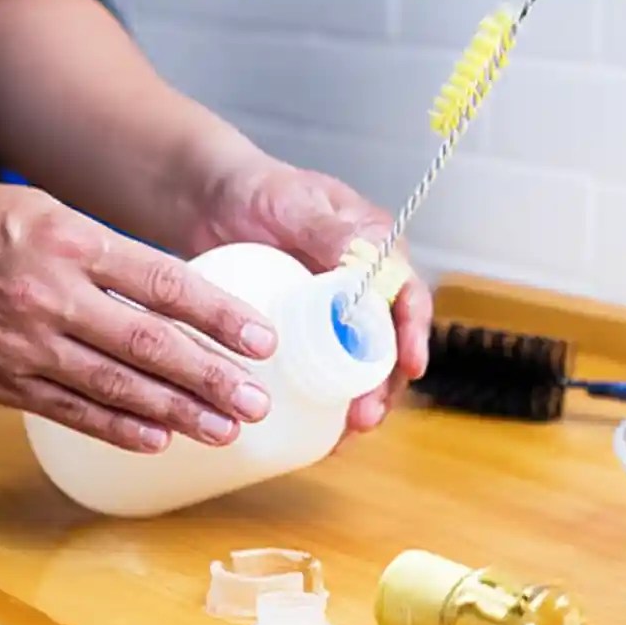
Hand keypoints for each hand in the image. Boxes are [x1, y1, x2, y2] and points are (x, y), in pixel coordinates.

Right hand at [0, 179, 279, 452]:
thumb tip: (179, 296)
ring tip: (224, 430)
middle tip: (256, 403)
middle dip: (212, 378)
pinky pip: (70, 411)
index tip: (261, 341)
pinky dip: (118, 428)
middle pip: (150, 345)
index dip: (220, 316)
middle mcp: (50, 295)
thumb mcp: (46, 212)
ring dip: (177, 413)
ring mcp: (22, 344)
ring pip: (116, 387)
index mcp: (70, 241)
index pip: (165, 284)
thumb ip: (108, 254)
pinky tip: (158, 440)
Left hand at [181, 152, 432, 431]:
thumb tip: (366, 263)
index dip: (414, 333)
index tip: (411, 365)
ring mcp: (333, 314)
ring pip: (359, 366)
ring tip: (344, 433)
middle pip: (389, 343)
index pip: (408, 295)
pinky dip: (322, 402)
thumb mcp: (296, 204)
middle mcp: (362, 286)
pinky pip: (321, 372)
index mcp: (375, 250)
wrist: (211, 202)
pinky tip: (315, 432)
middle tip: (365, 415)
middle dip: (384, 385)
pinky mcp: (304, 335)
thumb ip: (331, 233)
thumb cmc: (259, 190)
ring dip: (358, 401)